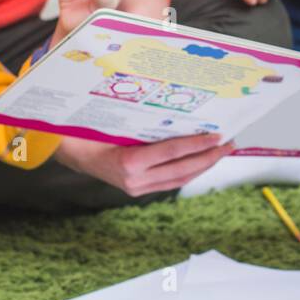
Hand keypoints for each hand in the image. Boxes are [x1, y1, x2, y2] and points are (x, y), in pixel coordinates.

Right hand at [53, 132, 235, 195]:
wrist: (70, 152)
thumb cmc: (89, 131)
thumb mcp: (115, 121)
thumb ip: (143, 122)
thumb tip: (177, 110)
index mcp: (128, 162)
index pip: (171, 152)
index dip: (196, 144)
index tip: (216, 136)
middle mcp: (134, 180)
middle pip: (181, 169)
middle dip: (209, 157)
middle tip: (229, 144)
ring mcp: (136, 188)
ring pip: (179, 179)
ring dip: (203, 166)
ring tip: (222, 152)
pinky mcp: (138, 190)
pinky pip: (170, 182)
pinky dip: (189, 172)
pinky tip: (201, 162)